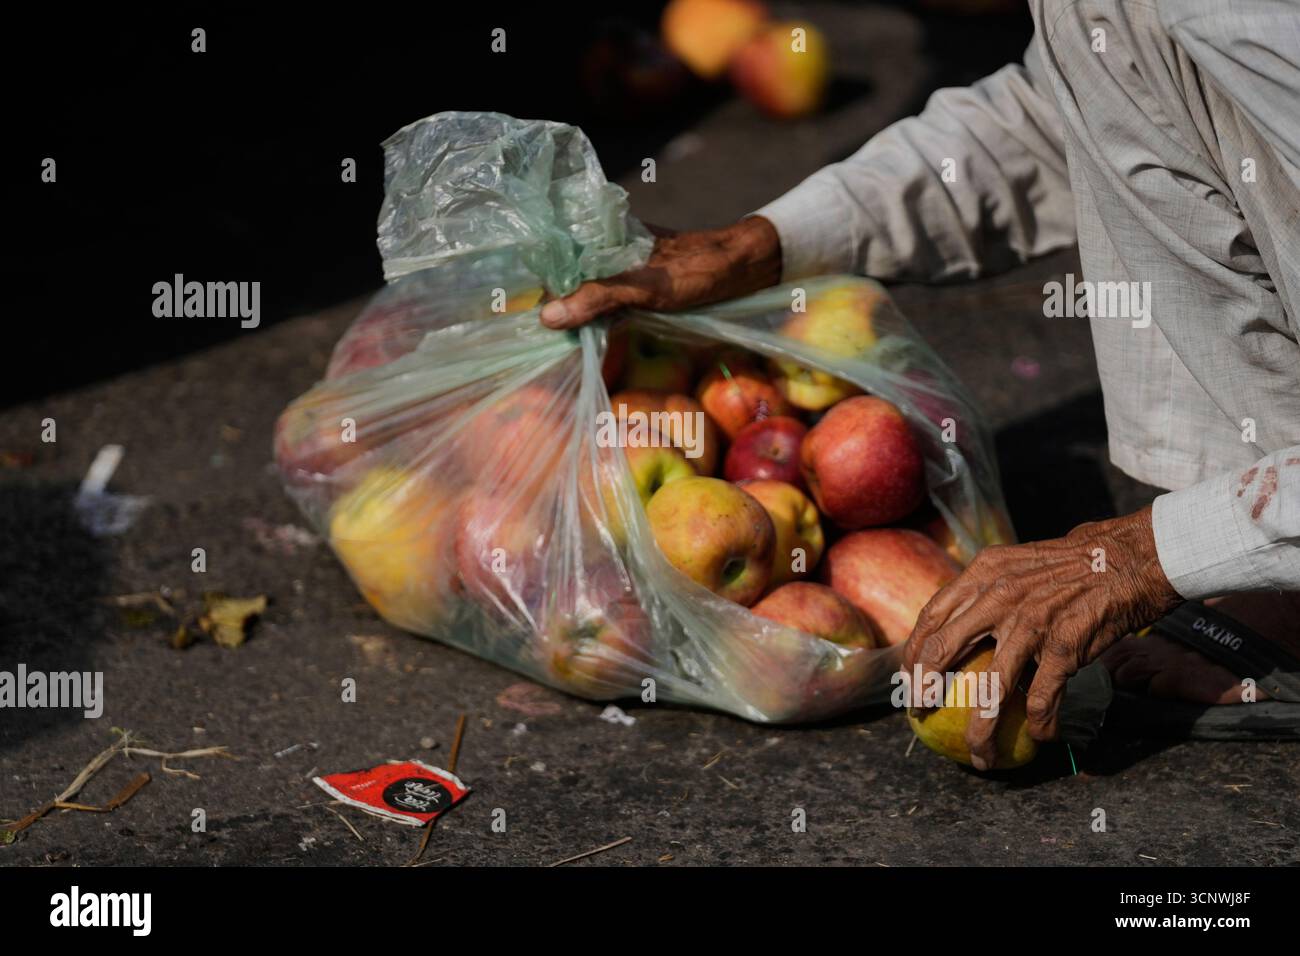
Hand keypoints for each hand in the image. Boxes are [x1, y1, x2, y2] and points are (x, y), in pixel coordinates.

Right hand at [538, 216, 781, 328]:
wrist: (748, 267)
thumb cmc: (699, 270)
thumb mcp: (645, 286)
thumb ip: (599, 298)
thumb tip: (547, 318)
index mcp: (604, 238)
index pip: (557, 261)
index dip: (544, 290)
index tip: (530, 321)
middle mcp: (609, 252)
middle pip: (570, 280)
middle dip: (556, 307)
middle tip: (542, 342)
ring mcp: (624, 272)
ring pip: (588, 294)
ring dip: (577, 317)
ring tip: (561, 345)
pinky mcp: (640, 289)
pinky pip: (609, 304)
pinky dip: (598, 321)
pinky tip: (591, 338)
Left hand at [901, 507, 1182, 768]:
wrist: (1124, 559)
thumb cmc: (1069, 566)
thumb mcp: (1015, 565)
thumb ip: (984, 590)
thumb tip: (956, 625)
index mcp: (982, 574)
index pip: (931, 617)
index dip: (913, 652)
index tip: (909, 678)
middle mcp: (998, 597)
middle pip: (941, 652)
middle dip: (922, 690)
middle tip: (919, 714)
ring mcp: (1030, 623)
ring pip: (990, 689)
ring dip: (980, 731)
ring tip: (979, 755)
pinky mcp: (1063, 647)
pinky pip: (1041, 698)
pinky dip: (1039, 723)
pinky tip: (1040, 736)